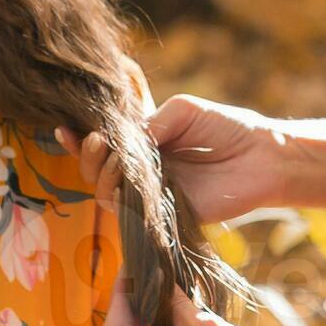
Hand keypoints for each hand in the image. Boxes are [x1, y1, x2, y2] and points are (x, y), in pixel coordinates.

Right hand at [69, 94, 287, 228]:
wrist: (262, 157)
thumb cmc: (227, 128)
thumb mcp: (184, 110)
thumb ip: (151, 122)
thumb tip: (124, 141)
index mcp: (144, 143)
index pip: (103, 145)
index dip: (78, 140)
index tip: (62, 129)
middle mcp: (142, 171)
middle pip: (96, 171)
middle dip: (87, 156)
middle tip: (96, 141)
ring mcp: (151, 194)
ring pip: (105, 193)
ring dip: (100, 173)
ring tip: (110, 154)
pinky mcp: (164, 216)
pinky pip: (130, 212)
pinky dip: (120, 195)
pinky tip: (122, 179)